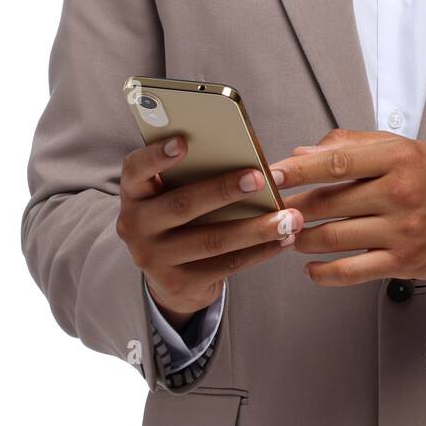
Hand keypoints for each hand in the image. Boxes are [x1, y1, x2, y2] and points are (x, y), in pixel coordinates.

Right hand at [117, 136, 302, 327]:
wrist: (168, 274)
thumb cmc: (181, 213)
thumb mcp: (174, 191)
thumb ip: (193, 172)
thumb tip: (243, 154)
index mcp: (134, 193)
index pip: (136, 169)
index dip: (156, 155)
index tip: (183, 141)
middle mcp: (135, 225)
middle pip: (182, 205)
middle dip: (223, 190)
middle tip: (261, 178)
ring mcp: (153, 258)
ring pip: (211, 240)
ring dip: (256, 228)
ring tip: (290, 218)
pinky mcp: (178, 284)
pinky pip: (226, 265)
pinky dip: (259, 252)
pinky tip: (284, 240)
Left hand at [267, 128, 425, 286]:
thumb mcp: (403, 148)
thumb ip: (353, 146)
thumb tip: (304, 152)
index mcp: (398, 158)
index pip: (337, 162)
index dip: (298, 169)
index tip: (272, 174)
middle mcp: (399, 193)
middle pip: (329, 202)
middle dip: (294, 206)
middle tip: (272, 208)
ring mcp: (401, 231)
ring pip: (333, 238)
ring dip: (303, 238)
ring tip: (290, 233)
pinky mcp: (402, 262)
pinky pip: (351, 271)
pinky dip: (323, 272)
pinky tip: (311, 267)